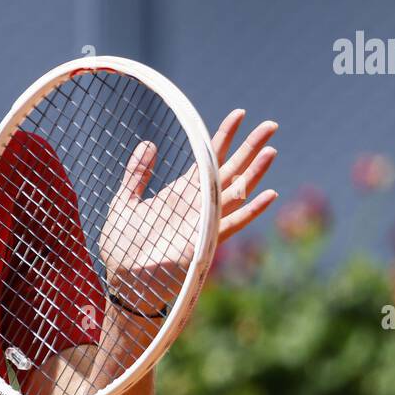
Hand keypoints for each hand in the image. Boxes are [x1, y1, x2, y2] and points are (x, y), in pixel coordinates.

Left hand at [99, 110, 277, 313]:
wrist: (122, 280)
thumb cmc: (123, 247)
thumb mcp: (126, 202)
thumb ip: (137, 175)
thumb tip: (149, 143)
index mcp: (182, 192)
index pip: (209, 159)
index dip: (224, 137)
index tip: (239, 114)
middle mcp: (199, 204)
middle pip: (231, 170)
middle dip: (250, 148)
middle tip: (271, 124)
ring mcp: (204, 222)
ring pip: (237, 192)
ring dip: (255, 172)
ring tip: (272, 150)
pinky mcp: (205, 242)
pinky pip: (232, 223)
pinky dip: (251, 209)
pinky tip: (269, 195)